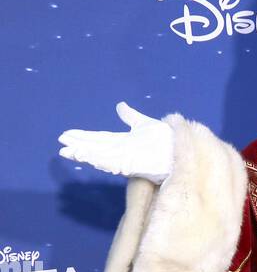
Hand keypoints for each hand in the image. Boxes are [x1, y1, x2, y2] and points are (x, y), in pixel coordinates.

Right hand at [58, 102, 173, 183]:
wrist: (181, 146)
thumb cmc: (165, 140)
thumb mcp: (144, 124)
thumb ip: (130, 116)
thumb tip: (120, 106)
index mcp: (124, 142)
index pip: (99, 139)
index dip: (83, 137)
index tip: (66, 135)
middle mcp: (123, 152)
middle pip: (96, 148)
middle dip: (79, 147)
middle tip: (61, 146)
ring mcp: (128, 159)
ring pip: (101, 157)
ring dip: (85, 155)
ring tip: (69, 152)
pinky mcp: (135, 165)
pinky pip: (116, 164)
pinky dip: (102, 161)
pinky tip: (90, 159)